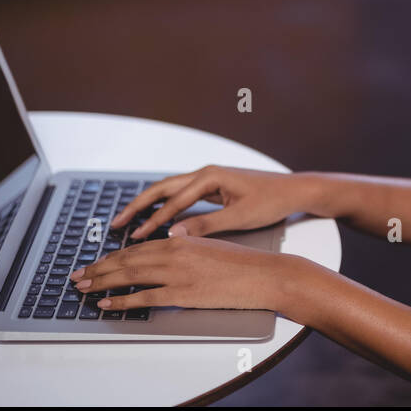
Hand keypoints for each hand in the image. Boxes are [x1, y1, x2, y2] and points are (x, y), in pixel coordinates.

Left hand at [71, 230, 289, 311]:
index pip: (137, 248)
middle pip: (127, 259)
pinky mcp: (183, 292)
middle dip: (98, 268)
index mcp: (180, 239)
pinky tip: (107, 303)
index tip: (95, 263)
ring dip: (102, 281)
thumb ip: (184, 249)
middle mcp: (174, 251)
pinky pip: (144, 297)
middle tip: (78, 275)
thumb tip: (164, 255)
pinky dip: (122, 300)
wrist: (264, 274)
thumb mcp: (208, 247)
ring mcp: (177, 272)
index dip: (111, 257)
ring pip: (129, 275)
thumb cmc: (241, 263)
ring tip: (83, 287)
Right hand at [110, 165, 309, 239]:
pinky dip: (164, 206)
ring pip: (169, 190)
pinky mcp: (212, 187)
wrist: (294, 190)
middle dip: (138, 206)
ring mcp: (207, 179)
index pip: (174, 200)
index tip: (136, 236)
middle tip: (116, 223)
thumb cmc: (271, 201)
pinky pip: (180, 195)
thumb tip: (175, 235)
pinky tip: (155, 219)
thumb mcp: (239, 217)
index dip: (153, 219)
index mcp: (210, 176)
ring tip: (127, 221)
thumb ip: (206, 225)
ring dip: (148, 205)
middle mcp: (205, 173)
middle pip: (162, 188)